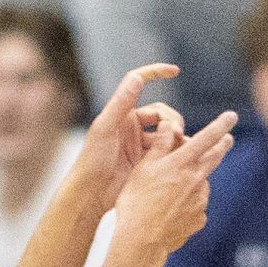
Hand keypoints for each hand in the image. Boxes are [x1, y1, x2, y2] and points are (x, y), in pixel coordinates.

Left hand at [68, 62, 184, 212]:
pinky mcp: (147, 162)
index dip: (157, 73)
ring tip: (176, 150)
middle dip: (173, 121)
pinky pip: (168, 151)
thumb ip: (121, 103)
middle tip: (175, 135)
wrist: (91, 195)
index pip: (140, 84)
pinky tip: (177, 159)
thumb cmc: (91, 161)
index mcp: (121, 113)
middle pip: (163, 113)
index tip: (175, 70)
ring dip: (175, 139)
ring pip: (168, 133)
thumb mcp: (105, 129)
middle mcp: (132, 126)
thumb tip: (137, 77)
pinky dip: (174, 152)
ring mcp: (140, 144)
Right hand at [116, 106, 236, 260]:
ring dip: (197, 180)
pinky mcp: (198, 219)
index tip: (231, 116)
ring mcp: (199, 201)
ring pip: (202, 183)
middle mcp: (195, 180)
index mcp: (181, 164)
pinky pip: (196, 207)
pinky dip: (189, 205)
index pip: (206, 138)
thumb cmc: (135, 202)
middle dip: (222, 146)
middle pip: (214, 158)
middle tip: (228, 139)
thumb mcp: (142, 169)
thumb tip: (171, 124)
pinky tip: (173, 211)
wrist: (140, 241)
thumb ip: (160, 146)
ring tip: (173, 191)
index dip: (220, 125)